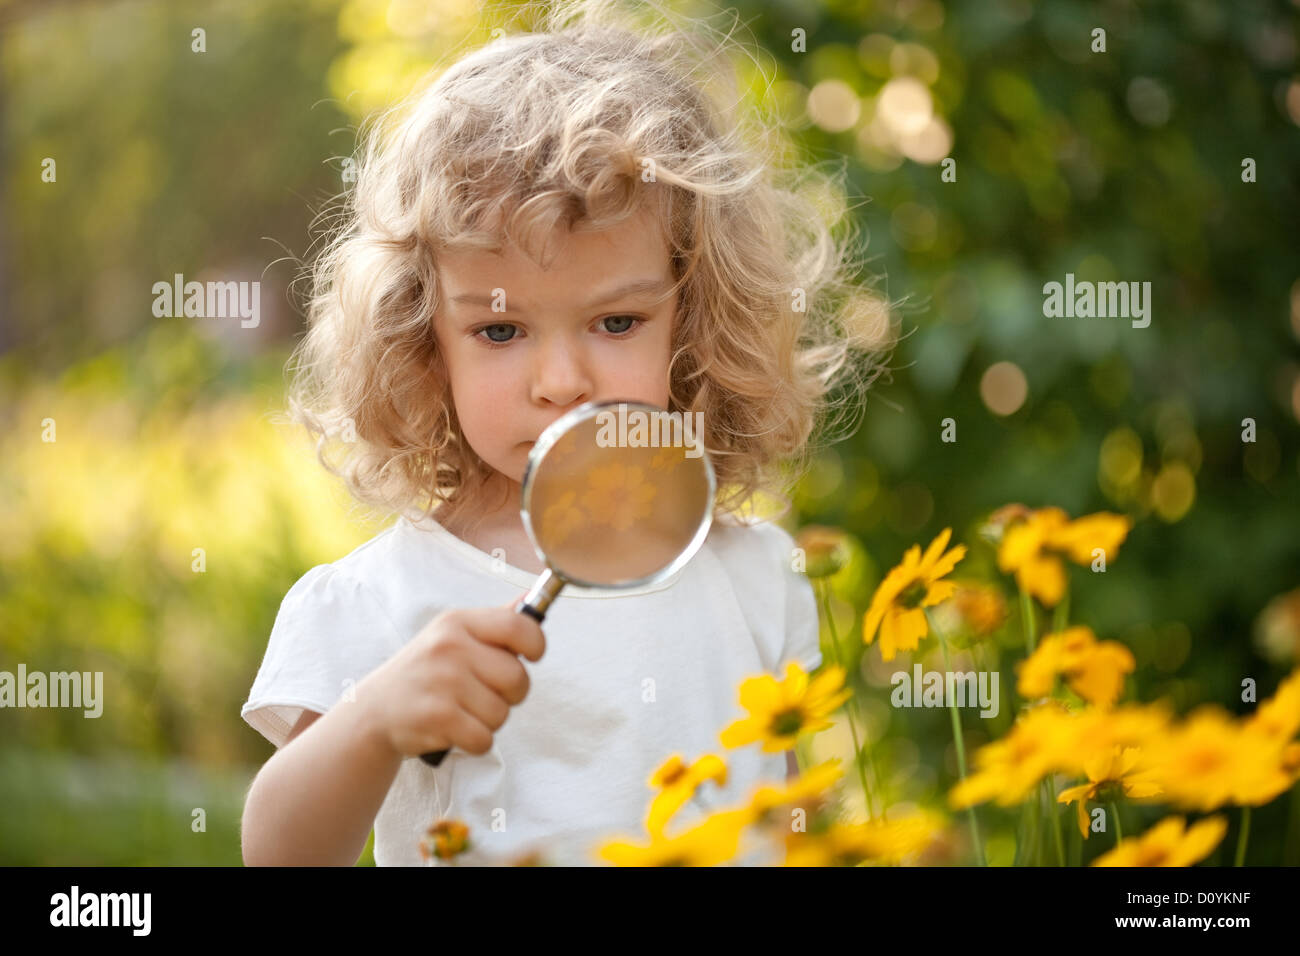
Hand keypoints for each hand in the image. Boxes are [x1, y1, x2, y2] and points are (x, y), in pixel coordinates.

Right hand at [356, 598, 544, 759]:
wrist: (374, 711)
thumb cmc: (424, 672)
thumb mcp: (451, 636)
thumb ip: (493, 624)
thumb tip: (530, 601)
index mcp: (458, 622)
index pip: (518, 626)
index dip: (536, 645)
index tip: (531, 657)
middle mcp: (450, 647)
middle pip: (517, 678)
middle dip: (511, 695)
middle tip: (484, 694)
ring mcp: (442, 682)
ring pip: (502, 713)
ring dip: (489, 721)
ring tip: (462, 711)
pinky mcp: (437, 717)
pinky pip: (484, 739)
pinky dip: (475, 742)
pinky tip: (454, 730)